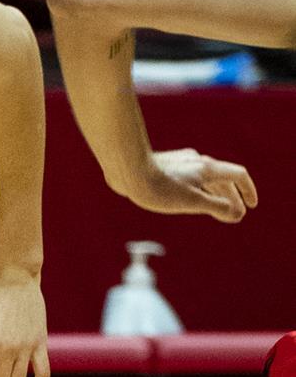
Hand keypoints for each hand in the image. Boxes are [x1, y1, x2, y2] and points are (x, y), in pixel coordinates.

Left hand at [122, 148, 256, 222]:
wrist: (126, 170)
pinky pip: (190, 179)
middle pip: (222, 179)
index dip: (248, 191)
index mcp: (207, 168)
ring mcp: (181, 163)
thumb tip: (236, 213)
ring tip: (214, 210)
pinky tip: (188, 198)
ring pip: (205, 179)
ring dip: (214, 195)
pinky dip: (197, 191)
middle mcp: (197, 162)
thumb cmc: (157, 188)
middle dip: (231, 197)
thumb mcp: (190, 202)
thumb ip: (216, 207)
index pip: (238, 175)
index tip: (251, 206)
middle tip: (236, 214)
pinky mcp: (166, 167)